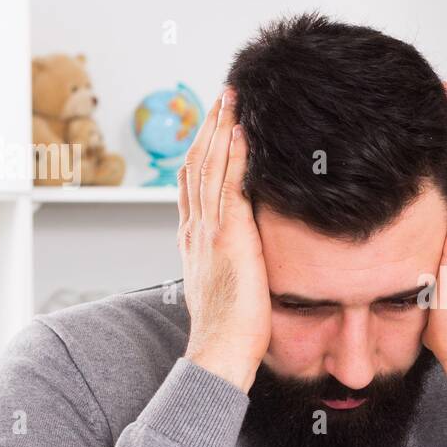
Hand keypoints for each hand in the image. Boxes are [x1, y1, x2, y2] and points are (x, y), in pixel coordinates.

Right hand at [177, 87, 271, 391]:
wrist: (220, 352)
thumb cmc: (232, 332)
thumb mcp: (229, 287)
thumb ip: (237, 263)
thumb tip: (252, 255)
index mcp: (194, 240)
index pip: (194, 182)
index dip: (202, 149)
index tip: (213, 124)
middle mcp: (196, 229)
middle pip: (197, 164)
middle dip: (209, 127)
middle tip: (222, 94)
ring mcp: (209, 231)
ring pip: (209, 166)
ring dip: (220, 128)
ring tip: (230, 97)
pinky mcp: (228, 237)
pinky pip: (228, 185)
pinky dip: (232, 154)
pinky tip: (240, 131)